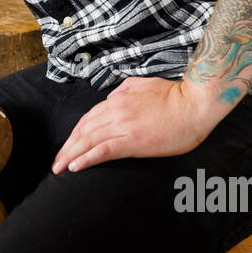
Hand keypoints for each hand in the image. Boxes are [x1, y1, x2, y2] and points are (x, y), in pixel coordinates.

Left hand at [50, 76, 219, 173]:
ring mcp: (123, 125)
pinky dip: (86, 158)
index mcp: (117, 98)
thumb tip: (112, 98)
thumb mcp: (144, 85)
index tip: (67, 145)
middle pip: (83, 130)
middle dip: (67, 147)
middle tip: (56, 162)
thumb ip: (125, 90)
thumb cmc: (175, 96)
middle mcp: (115, 110)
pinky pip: (103, 150)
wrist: (195, 104)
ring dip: (70, 155)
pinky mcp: (133, 140)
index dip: (74, 133)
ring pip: (88, 140)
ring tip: (59, 167)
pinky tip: (75, 166)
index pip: (88, 118)